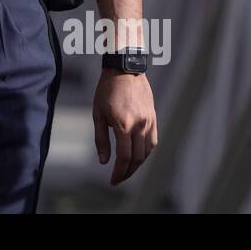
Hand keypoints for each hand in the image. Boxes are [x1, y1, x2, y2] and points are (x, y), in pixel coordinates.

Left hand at [93, 68, 156, 184]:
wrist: (124, 69)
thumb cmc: (106, 90)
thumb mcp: (98, 114)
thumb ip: (101, 139)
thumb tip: (104, 161)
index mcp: (123, 125)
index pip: (124, 157)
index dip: (119, 172)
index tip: (113, 180)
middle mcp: (139, 125)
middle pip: (137, 158)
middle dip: (127, 171)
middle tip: (118, 178)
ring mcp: (148, 121)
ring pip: (147, 152)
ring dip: (137, 164)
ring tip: (127, 169)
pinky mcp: (153, 117)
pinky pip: (153, 141)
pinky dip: (146, 152)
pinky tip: (138, 155)